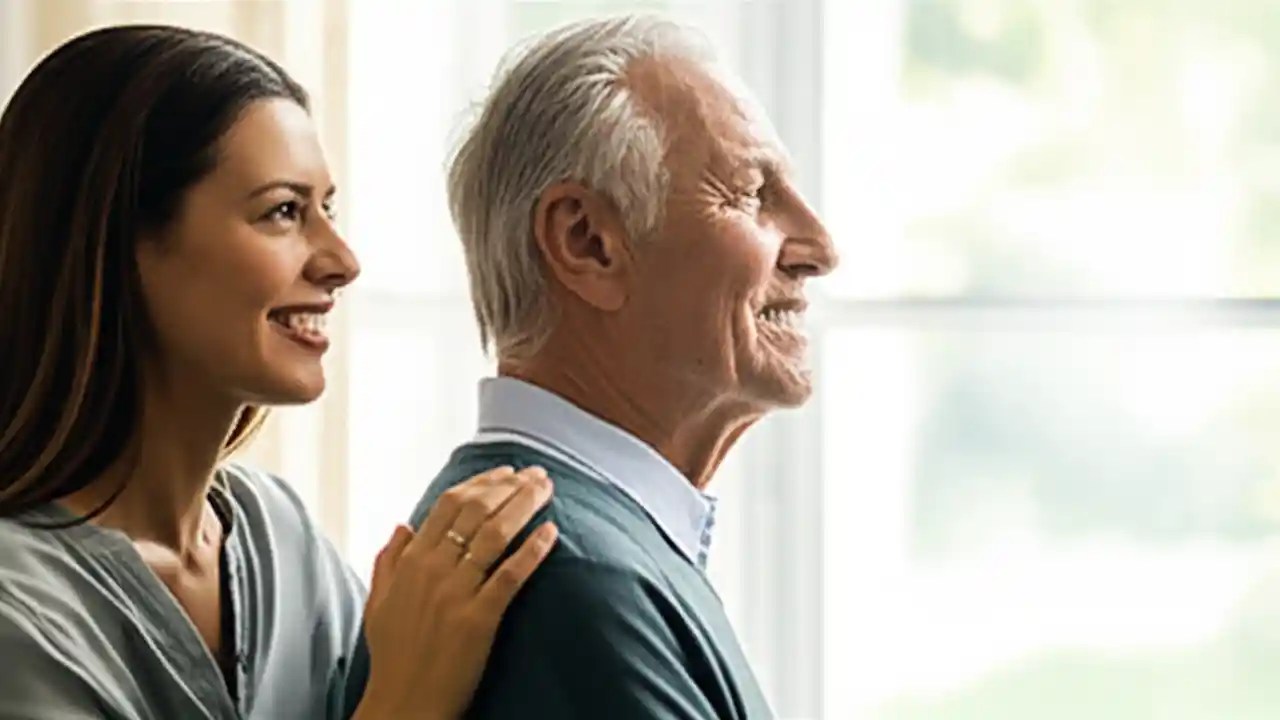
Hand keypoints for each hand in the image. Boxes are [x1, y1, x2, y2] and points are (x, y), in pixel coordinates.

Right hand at [354, 465, 557, 719]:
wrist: (403, 704)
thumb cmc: (393, 657)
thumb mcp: (379, 603)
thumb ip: (389, 560)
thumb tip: (403, 524)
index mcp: (411, 562)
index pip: (448, 504)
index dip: (482, 482)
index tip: (507, 472)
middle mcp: (432, 571)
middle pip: (476, 511)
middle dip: (510, 486)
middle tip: (538, 474)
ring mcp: (455, 594)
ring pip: (495, 535)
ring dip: (525, 506)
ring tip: (548, 491)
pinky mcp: (478, 620)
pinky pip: (509, 576)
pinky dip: (532, 551)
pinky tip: (551, 533)